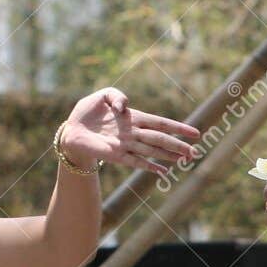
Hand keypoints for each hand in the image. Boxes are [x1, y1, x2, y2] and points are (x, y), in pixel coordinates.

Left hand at [61, 87, 200, 175]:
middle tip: (195, 153)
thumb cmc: (88, 112)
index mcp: (135, 118)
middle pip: (161, 139)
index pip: (161, 123)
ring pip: (152, 151)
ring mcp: (126, 145)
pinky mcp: (116, 155)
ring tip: (185, 161)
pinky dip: (149, 166)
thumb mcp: (103, 95)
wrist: (71, 129)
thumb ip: (117, 96)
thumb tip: (125, 108)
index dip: (178, 128)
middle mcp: (134, 133)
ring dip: (168, 156)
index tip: (196, 133)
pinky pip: (135, 162)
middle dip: (179, 146)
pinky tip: (162, 171)